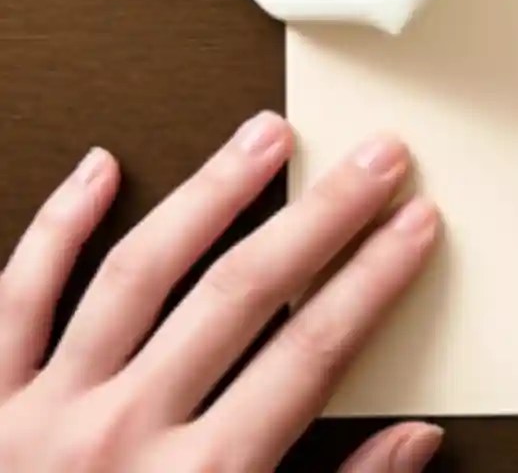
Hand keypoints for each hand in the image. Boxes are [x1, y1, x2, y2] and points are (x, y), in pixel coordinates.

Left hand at [0, 113, 441, 471]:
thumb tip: (415, 441)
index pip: (314, 351)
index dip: (375, 279)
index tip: (414, 226)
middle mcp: (124, 434)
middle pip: (243, 293)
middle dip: (323, 216)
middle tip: (372, 158)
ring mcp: (44, 411)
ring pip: (138, 271)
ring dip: (211, 194)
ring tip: (264, 138)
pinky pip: (15, 295)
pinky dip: (55, 226)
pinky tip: (99, 169)